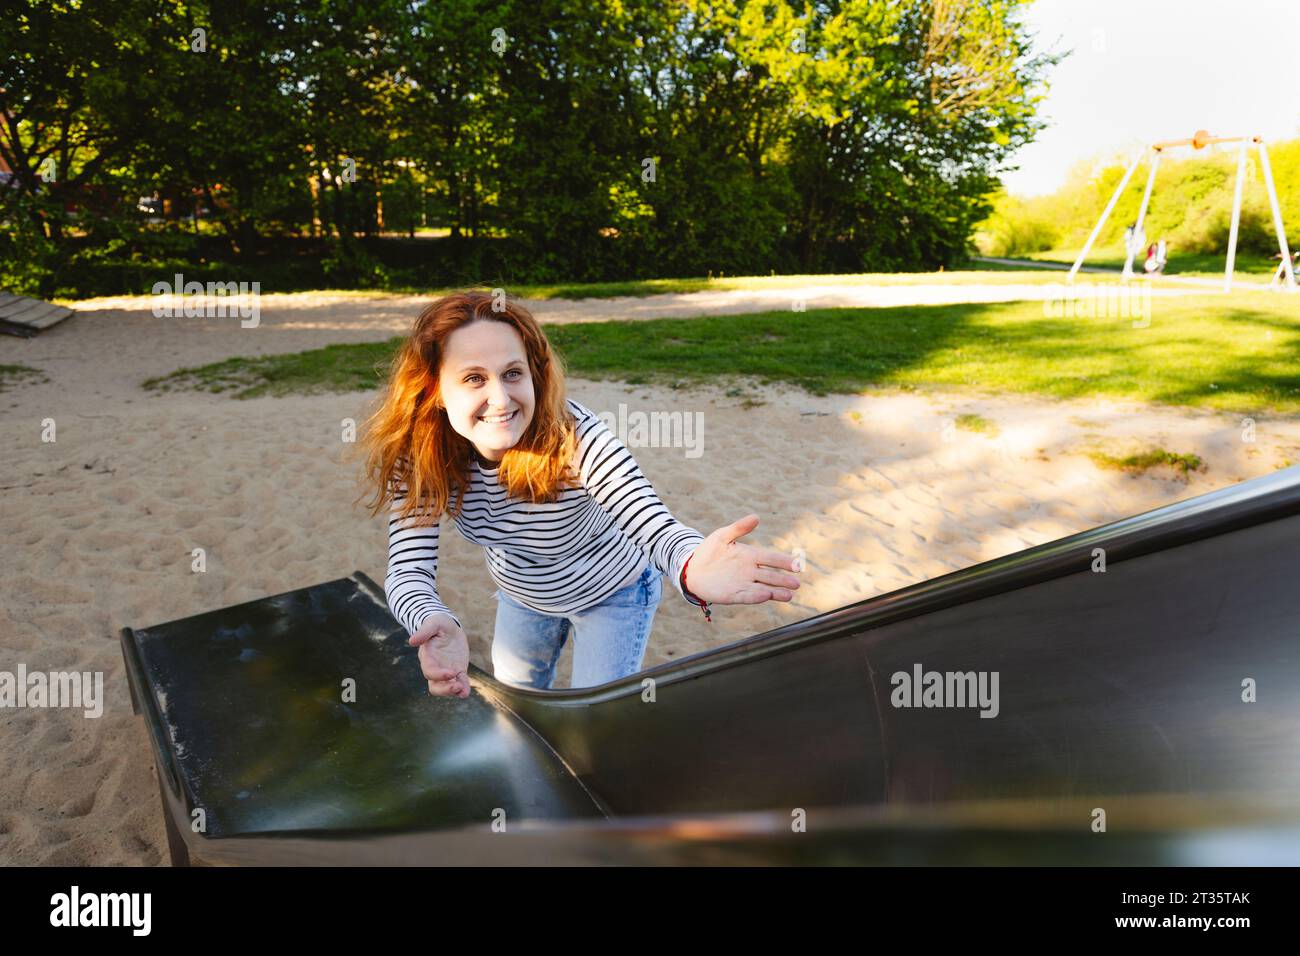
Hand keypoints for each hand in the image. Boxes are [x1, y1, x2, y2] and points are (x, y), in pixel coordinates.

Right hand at [408, 613, 470, 697]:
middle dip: (445, 690)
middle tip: (457, 686)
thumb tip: (412, 641)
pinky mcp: (457, 671)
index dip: (439, 674)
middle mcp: (435, 667)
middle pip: (434, 686)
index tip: (452, 672)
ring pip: (445, 688)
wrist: (448, 627)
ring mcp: (446, 671)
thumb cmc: (438, 623)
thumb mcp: (433, 623)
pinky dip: (463, 689)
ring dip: (453, 691)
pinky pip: (459, 683)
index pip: (429, 671)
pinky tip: (466, 692)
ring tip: (463, 692)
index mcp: (428, 656)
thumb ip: (424, 631)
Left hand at [683, 514, 800, 605]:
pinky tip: (767, 596)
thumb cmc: (708, 551)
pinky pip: (747, 596)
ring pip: (764, 588)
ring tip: (789, 595)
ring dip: (776, 592)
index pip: (771, 558)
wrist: (692, 569)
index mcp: (750, 556)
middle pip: (771, 576)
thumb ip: (739, 528)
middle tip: (797, 583)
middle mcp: (750, 571)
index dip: (784, 561)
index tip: (797, 564)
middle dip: (784, 580)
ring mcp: (743, 584)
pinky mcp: (734, 595)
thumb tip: (756, 517)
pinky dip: (756, 596)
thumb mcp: (722, 536)